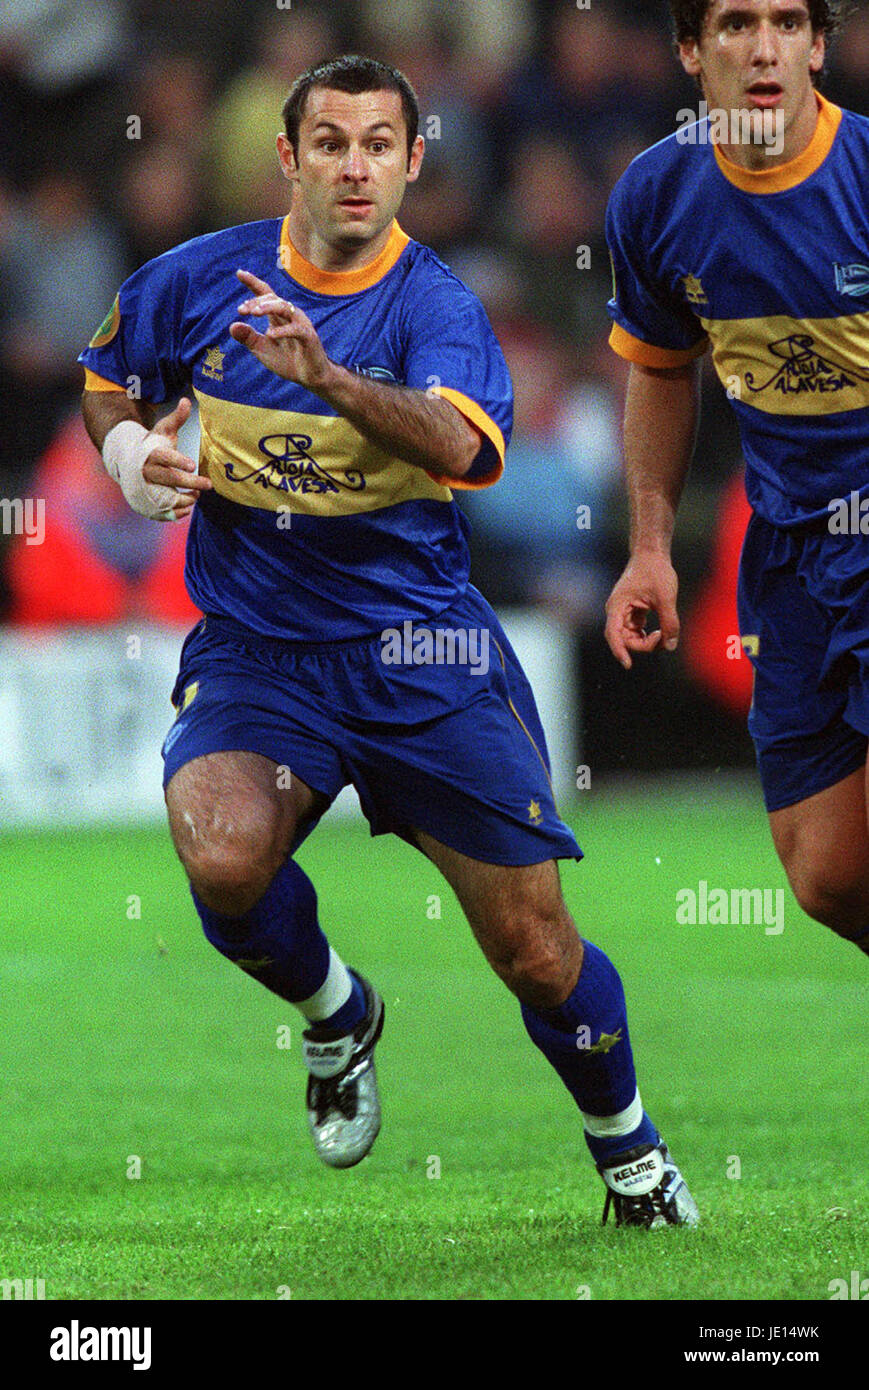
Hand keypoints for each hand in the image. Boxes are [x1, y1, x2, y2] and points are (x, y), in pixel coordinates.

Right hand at [141, 397, 210, 520]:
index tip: (193, 464)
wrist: (129, 462)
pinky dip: (176, 513)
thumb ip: (177, 418)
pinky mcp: (146, 502)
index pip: (164, 457)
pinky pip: (161, 512)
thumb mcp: (163, 430)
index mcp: (151, 453)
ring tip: (197, 495)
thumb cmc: (152, 445)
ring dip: (185, 499)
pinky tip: (188, 507)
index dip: (178, 461)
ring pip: (166, 498)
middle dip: (190, 483)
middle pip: (168, 479)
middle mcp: (146, 472)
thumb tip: (187, 401)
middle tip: (208, 484)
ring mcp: (144, 488)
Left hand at [230, 269, 332, 389]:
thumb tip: (232, 326)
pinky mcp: (308, 337)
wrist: (310, 377)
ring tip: (254, 313)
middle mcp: (289, 315)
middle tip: (241, 310)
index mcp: (278, 316)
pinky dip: (283, 331)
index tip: (239, 273)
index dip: (253, 282)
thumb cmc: (288, 361)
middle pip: (272, 299)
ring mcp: (300, 324)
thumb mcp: (262, 349)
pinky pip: (296, 329)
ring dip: (268, 307)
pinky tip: (270, 334)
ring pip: (284, 307)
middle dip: (256, 301)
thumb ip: (248, 337)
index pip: (265, 294)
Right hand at [604, 550, 679, 669]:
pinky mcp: (632, 612)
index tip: (628, 665)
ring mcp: (624, 612)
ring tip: (663, 633)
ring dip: (645, 641)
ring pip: (630, 637)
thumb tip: (670, 645)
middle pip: (623, 639)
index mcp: (617, 606)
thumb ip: (669, 622)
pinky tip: (660, 629)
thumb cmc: (655, 571)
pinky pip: (636, 630)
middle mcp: (616, 611)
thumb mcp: (666, 597)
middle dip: (642, 644)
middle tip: (662, 636)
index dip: (620, 651)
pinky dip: (647, 634)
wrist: (651, 554)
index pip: (613, 635)